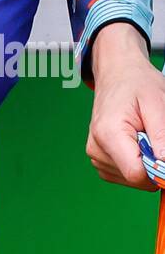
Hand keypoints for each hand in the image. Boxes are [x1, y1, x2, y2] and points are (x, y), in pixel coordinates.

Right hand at [88, 22, 164, 188]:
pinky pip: (126, 174)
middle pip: (136, 179)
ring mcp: (96, 155)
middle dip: (153, 163)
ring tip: (143, 133)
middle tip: (152, 134)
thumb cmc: (138, 85)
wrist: (118, 73)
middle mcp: (96, 148)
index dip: (158, 170)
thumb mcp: (158, 105)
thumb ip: (163, 138)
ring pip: (133, 179)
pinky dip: (137, 162)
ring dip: (145, 161)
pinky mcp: (100, 159)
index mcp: (108, 134)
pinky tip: (136, 141)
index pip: (137, 175)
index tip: (164, 151)